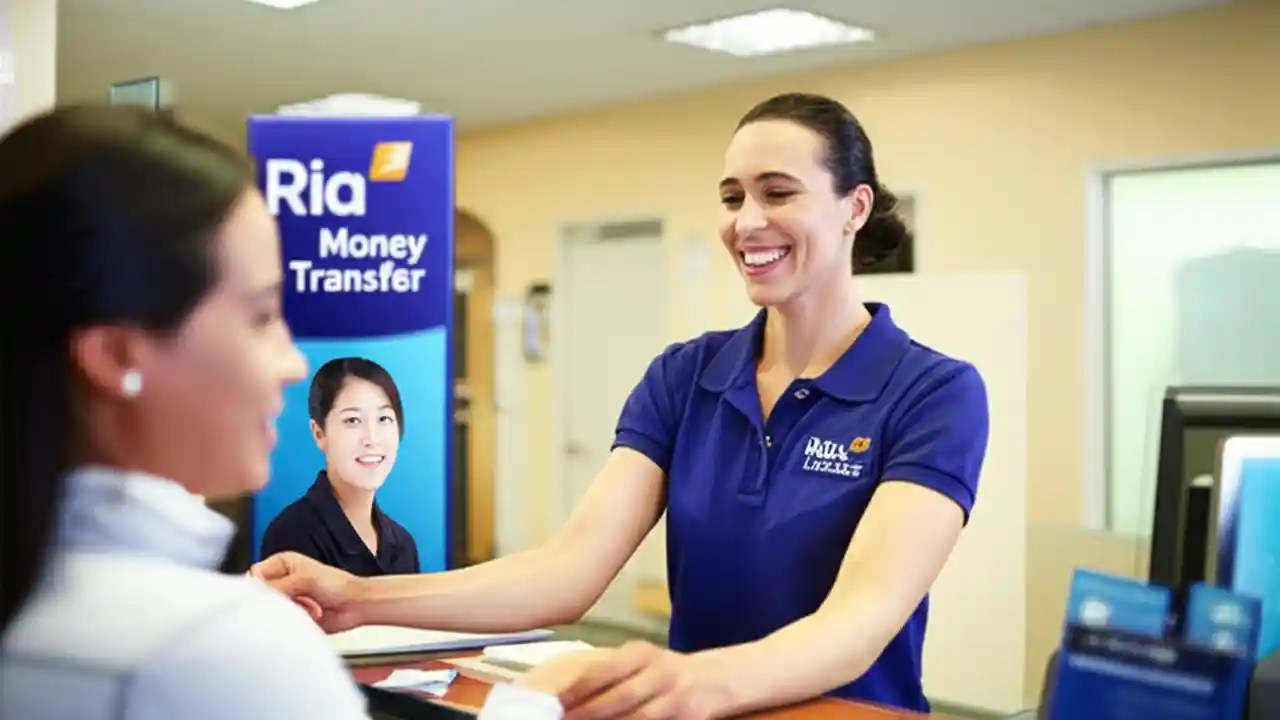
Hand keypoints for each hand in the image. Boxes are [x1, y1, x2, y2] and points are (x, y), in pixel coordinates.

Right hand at [249, 551, 361, 632]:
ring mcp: (286, 598)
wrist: (355, 605)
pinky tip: (314, 614)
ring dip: (291, 610)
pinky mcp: (291, 615)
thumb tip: (257, 593)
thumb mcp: (305, 579)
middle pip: (261, 594)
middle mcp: (281, 580)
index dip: (261, 585)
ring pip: (270, 609)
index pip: (255, 574)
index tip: (274, 592)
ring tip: (311, 605)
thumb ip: (278, 586)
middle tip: (297, 598)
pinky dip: (296, 619)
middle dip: (280, 599)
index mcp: (282, 563)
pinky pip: (280, 621)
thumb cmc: (338, 585)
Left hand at [522, 641, 734, 719]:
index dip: (579, 688)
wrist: (718, 678)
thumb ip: (611, 672)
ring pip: (640, 718)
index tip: (556, 703)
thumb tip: (566, 696)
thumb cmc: (666, 672)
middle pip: (621, 697)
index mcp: (643, 653)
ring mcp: (677, 699)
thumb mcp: (642, 661)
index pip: (606, 670)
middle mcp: (661, 673)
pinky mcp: (689, 719)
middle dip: (590, 713)